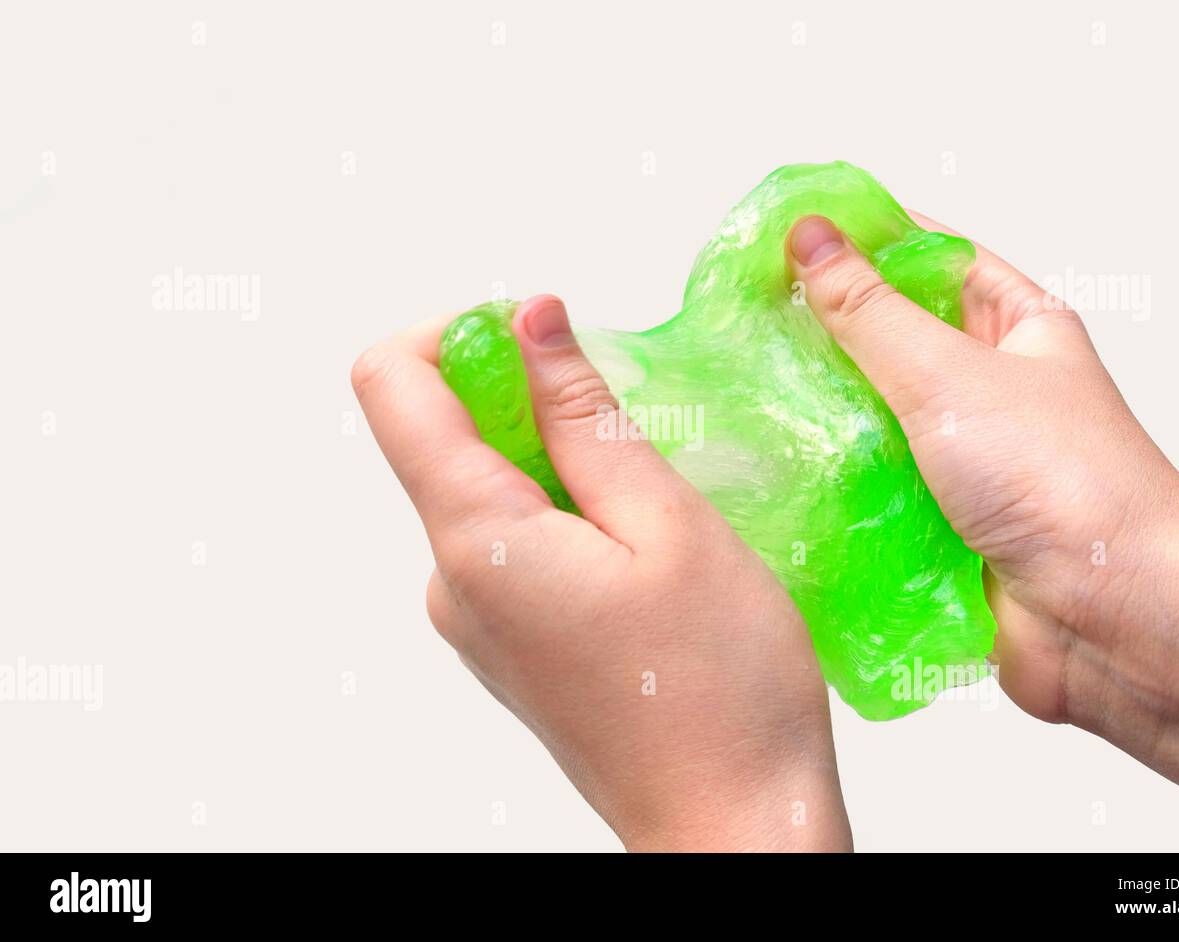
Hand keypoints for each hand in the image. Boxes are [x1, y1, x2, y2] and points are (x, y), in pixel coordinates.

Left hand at [351, 295, 851, 850]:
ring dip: (560, 461)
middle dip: (528, 399)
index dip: (453, 332)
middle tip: (631, 429)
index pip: (392, 386)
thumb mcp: (668, 522)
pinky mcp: (509, 642)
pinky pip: (512, 542)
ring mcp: (476, 619)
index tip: (535, 335)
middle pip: (443, 436)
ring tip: (654, 507)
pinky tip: (643, 551)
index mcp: (476, 540)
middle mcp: (451, 581)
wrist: (731, 824)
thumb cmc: (720, 686)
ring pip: (488, 489)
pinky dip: (566, 514)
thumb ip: (586, 415)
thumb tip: (529, 320)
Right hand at [787, 215, 1178, 830]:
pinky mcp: (939, 524)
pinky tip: (772, 473)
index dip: (861, 238)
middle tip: (740, 317)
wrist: (1112, 620)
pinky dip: (830, 482)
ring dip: (821, 413)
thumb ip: (870, 312)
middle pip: (893, 338)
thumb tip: (810, 238)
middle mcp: (990, 388)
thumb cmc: (1059, 481)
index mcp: (1016, 327)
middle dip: (823, 330)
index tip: (782, 232)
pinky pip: (871, 489)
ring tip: (741, 393)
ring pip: (873, 418)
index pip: (929, 257)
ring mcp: (964, 459)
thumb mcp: (951, 376)